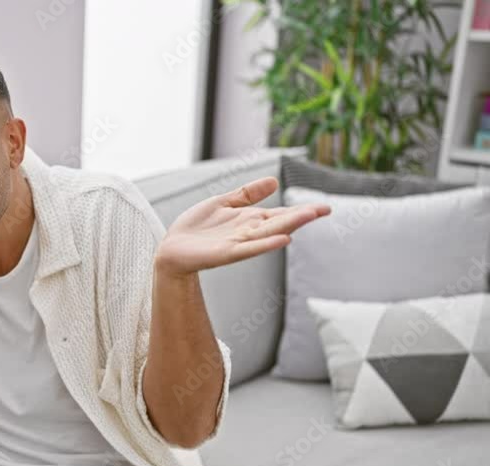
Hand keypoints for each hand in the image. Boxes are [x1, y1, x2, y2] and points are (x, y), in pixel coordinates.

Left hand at [154, 177, 330, 276]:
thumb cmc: (196, 228)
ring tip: (309, 216)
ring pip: (268, 233)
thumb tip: (274, 180)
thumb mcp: (223, 203)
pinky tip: (283, 239)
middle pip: (279, 223)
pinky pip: (249, 249)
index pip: (280, 214)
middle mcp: (248, 232)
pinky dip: (266, 244)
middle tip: (325, 209)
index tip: (324, 207)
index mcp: (249, 220)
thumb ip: (247, 194)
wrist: (172, 249)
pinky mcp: (225, 253)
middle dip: (301, 216)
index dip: (300, 210)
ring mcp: (238, 243)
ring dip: (289, 226)